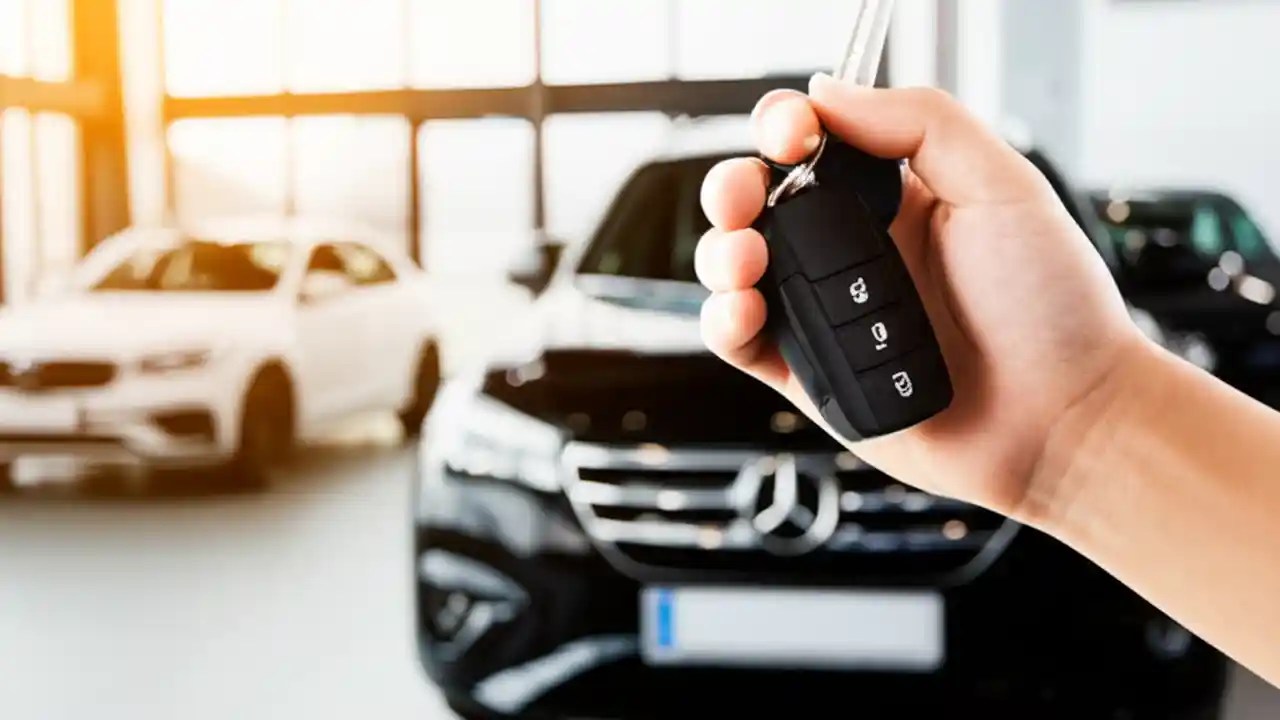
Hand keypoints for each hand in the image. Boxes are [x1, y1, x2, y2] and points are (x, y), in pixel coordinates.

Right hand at [696, 74, 1148, 519]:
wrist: (1062, 421)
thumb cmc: (1053, 312)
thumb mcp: (1003, 186)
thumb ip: (921, 124)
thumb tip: (827, 92)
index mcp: (895, 198)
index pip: (814, 143)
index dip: (786, 128)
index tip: (790, 135)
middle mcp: (854, 253)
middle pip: (758, 202)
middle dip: (733, 188)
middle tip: (744, 197)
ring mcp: (827, 313)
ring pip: (737, 268)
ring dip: (720, 252)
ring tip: (747, 261)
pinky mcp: (809, 374)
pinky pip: (740, 342)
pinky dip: (723, 320)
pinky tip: (744, 309)